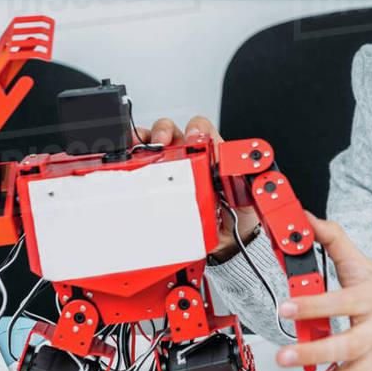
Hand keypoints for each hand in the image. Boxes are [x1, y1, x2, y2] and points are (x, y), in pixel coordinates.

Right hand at [134, 115, 259, 260]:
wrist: (225, 242)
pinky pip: (138, 170)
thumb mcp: (245, 196)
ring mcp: (169, 170)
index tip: (192, 137)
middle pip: (170, 131)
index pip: (200, 129)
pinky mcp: (155, 186)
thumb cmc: (235, 214)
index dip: (194, 128)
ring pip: (150, 146)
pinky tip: (126, 166)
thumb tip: (243, 170)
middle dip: (162, 131)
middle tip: (161, 143)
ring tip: (137, 151)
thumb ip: (244, 181)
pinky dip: (129, 165)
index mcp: (210, 153)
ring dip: (141, 143)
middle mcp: (188, 157)